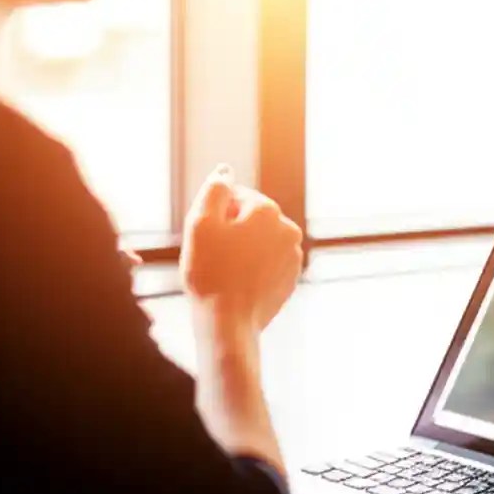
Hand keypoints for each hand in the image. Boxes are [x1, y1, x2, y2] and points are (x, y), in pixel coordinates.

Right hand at [180, 165, 302, 329]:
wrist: (228, 323)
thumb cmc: (210, 272)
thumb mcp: (200, 223)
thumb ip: (214, 189)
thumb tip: (225, 170)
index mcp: (268, 210)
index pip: (235, 197)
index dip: (215, 216)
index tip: (207, 239)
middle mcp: (289, 229)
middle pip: (250, 219)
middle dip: (232, 231)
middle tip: (214, 257)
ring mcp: (293, 256)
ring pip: (259, 242)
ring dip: (243, 250)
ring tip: (226, 272)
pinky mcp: (291, 279)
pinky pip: (267, 264)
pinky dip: (253, 269)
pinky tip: (238, 284)